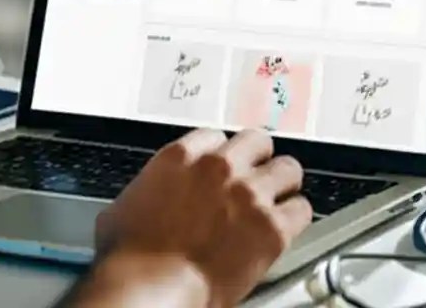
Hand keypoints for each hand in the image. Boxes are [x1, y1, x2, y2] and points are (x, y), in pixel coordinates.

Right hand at [95, 129, 312, 306]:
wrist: (150, 289)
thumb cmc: (130, 258)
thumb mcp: (124, 207)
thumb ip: (148, 191)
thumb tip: (147, 199)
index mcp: (181, 157)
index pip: (216, 136)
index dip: (223, 154)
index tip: (225, 167)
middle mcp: (220, 167)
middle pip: (257, 141)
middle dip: (258, 160)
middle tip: (257, 177)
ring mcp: (250, 194)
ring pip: (288, 168)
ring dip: (283, 184)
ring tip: (279, 199)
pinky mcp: (273, 227)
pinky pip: (302, 209)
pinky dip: (295, 219)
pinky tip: (286, 228)